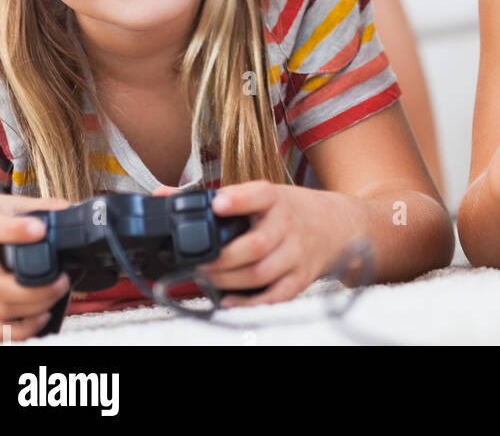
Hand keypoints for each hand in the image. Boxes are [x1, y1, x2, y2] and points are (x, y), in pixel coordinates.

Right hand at [0, 194, 72, 340]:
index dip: (15, 231)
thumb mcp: (8, 204)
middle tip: (61, 280)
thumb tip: (72, 212)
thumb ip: (40, 208)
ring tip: (55, 296)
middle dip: (36, 290)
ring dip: (33, 309)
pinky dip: (20, 329)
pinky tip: (39, 317)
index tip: (39, 230)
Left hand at [193, 181, 354, 305]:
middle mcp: (288, 225)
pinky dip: (250, 303)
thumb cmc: (287, 210)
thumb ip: (213, 197)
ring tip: (206, 279)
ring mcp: (296, 253)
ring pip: (261, 273)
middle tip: (197, 262)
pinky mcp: (300, 278)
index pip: (259, 195)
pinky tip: (228, 301)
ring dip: (229, 281)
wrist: (336, 225)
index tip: (218, 204)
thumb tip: (163, 195)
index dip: (239, 199)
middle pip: (256, 244)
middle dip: (222, 257)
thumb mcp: (260, 195)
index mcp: (275, 199)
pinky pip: (275, 296)